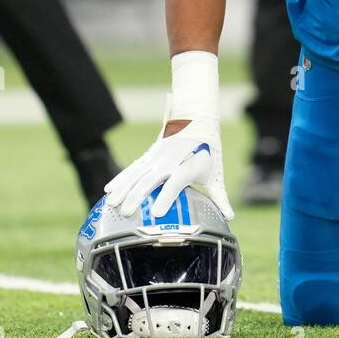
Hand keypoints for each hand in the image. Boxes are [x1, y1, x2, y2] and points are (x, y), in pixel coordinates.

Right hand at [104, 118, 232, 219]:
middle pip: (151, 178)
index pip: (176, 182)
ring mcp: (157, 156)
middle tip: (127, 212)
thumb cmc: (208, 152)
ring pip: (137, 172)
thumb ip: (220, 197)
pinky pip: (132, 167)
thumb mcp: (216, 174)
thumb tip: (230, 217)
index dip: (167, 197)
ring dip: (123, 187)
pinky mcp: (149, 155)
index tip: (158, 214)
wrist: (197, 120)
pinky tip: (108, 190)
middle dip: (137, 195)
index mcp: (188, 165)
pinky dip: (120, 178)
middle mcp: (170, 160)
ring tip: (112, 203)